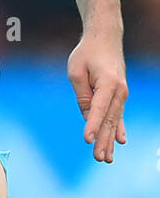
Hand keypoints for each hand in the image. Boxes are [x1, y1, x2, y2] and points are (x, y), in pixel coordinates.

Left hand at [68, 33, 127, 162]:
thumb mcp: (76, 71)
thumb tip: (87, 116)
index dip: (92, 125)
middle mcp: (119, 90)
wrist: (105, 38)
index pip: (98, 109)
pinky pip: (118, 115)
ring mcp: (122, 93)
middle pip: (109, 120)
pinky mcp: (119, 95)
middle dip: (103, 141)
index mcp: (107, 83)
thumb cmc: (87, 53)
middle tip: (99, 158)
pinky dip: (118, 129)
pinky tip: (120, 142)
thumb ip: (82, 95)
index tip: (87, 140)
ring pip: (114, 121)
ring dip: (110, 140)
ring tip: (106, 158)